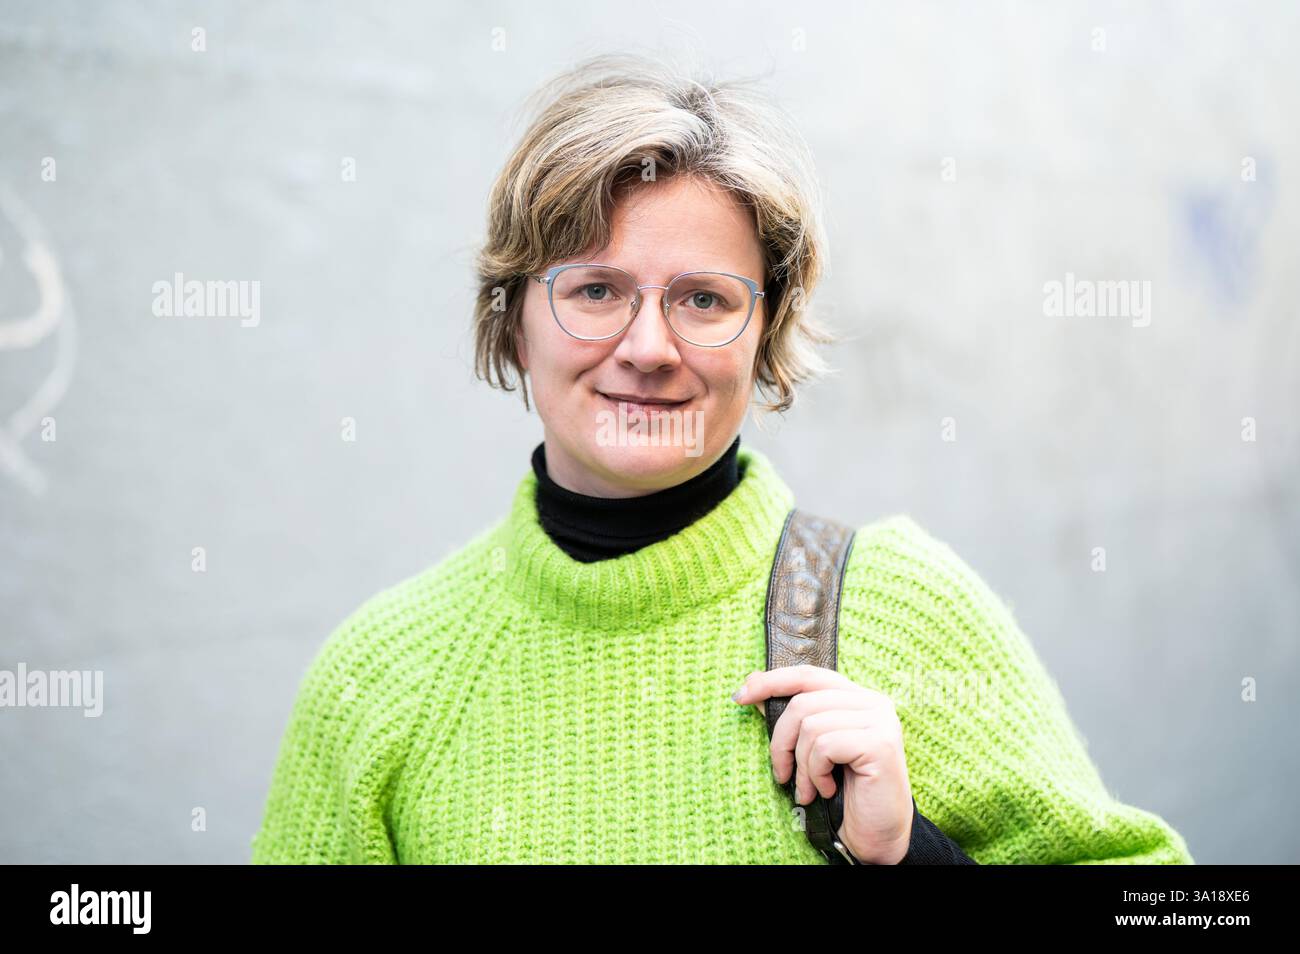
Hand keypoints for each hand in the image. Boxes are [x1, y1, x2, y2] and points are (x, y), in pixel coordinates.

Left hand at [733, 664, 912, 864]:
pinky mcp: (880, 744)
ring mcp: (879, 721)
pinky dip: (816, 773)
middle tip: (780, 773)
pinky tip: (827, 790)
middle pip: (803, 702)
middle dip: (781, 741)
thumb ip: (790, 717)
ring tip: (808, 789)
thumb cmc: (844, 792)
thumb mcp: (812, 750)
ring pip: (811, 725)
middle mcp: (873, 702)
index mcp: (858, 697)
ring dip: (801, 765)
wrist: (876, 834)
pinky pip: (824, 747)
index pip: (808, 675)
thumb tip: (753, 683)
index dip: (772, 681)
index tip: (740, 695)